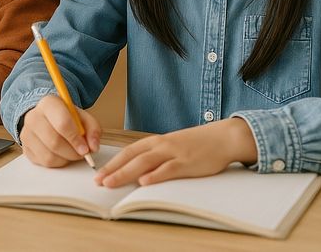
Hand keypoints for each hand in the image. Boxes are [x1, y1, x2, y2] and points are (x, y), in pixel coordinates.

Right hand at [19, 95, 100, 167]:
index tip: (85, 149)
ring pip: (49, 155)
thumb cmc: (66, 117)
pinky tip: (61, 154)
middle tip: (81, 153)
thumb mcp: (83, 117)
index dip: (75, 139)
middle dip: (72, 152)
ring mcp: (26, 133)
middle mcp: (33, 116)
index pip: (62, 123)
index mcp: (49, 103)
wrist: (47, 118)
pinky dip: (57, 163)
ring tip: (71, 152)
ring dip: (65, 159)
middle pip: (54, 142)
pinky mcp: (25, 148)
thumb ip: (93, 130)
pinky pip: (44, 162)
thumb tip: (93, 147)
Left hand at [94, 118, 257, 187]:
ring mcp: (173, 153)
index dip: (112, 163)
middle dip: (113, 170)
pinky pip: (168, 169)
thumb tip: (137, 171)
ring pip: (144, 163)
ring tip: (111, 183)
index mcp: (155, 142)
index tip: (98, 174)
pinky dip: (155, 175)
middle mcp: (160, 145)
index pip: (127, 152)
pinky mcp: (187, 162)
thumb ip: (155, 157)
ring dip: (125, 173)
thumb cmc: (196, 144)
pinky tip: (144, 182)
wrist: (222, 137)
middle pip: (131, 157)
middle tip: (97, 181)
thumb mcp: (171, 147)